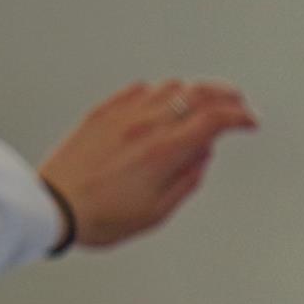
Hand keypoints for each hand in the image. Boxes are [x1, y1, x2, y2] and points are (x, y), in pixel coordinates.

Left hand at [37, 79, 257, 248]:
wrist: (53, 206)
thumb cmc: (101, 216)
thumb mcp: (157, 212)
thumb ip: (187, 180)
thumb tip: (203, 156)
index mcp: (164, 150)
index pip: (215, 119)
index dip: (240, 116)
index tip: (251, 121)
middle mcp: (146, 124)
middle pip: (198, 93)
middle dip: (226, 95)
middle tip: (238, 103)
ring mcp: (122, 114)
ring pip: (170, 86)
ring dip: (194, 92)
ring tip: (203, 103)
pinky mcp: (102, 112)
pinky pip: (138, 90)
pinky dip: (160, 92)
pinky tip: (163, 101)